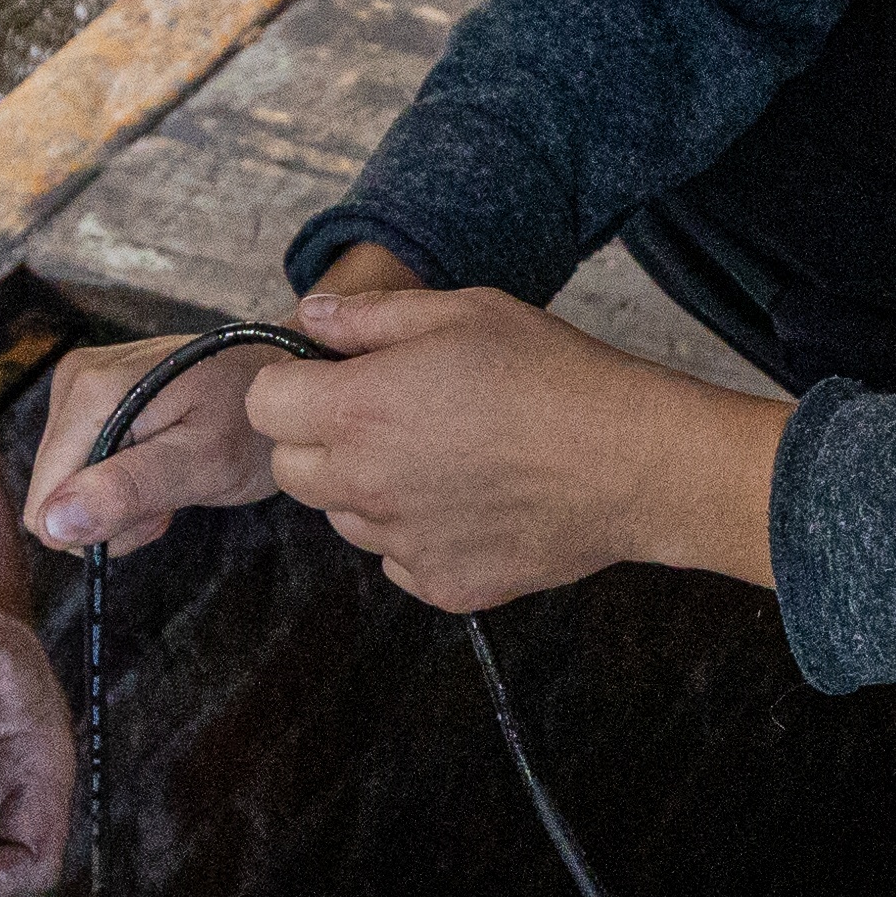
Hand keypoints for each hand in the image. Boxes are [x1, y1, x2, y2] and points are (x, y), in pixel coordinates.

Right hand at [28, 328, 292, 558]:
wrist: (286, 376)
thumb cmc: (255, 422)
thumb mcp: (202, 465)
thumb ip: (126, 490)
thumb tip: (49, 524)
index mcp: (89, 392)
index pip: (44, 503)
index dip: (101, 523)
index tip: (157, 507)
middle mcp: (73, 379)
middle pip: (54, 493)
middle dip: (112, 509)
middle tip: (173, 490)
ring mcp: (81, 383)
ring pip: (69, 484)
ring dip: (122, 497)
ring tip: (176, 473)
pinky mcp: (92, 395)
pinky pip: (85, 463)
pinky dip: (124, 476)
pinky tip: (165, 459)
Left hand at [247, 286, 787, 611]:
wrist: (631, 461)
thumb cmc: (552, 374)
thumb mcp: (461, 312)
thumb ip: (370, 317)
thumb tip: (311, 317)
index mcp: (356, 410)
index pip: (264, 404)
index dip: (293, 384)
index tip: (332, 376)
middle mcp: (363, 485)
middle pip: (292, 470)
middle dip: (320, 440)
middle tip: (390, 414)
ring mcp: (401, 544)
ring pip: (346, 517)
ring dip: (370, 489)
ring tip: (445, 456)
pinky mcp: (441, 584)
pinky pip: (399, 559)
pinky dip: (420, 533)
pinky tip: (473, 499)